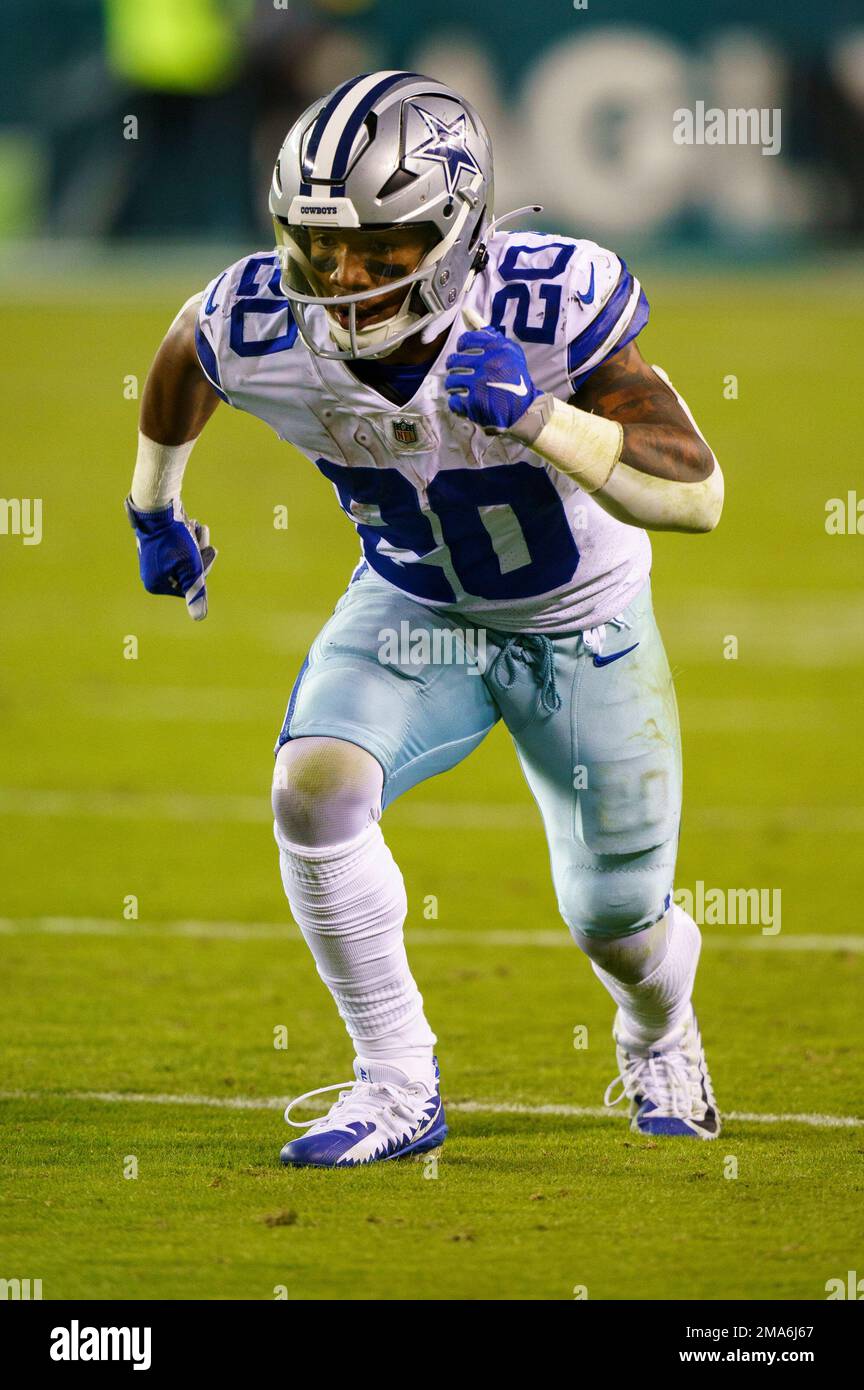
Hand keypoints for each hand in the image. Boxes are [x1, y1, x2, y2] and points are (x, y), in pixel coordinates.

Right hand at [125, 497, 216, 620]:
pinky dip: (188, 537)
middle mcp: (152, 576)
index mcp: (156, 585)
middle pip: (188, 572)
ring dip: (197, 542)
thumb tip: (200, 617)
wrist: (157, 507)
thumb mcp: (190, 567)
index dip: (204, 568)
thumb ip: (195, 590)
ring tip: (197, 526)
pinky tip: (191, 524)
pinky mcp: (156, 547)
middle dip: (200, 553)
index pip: (190, 585)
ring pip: (186, 558)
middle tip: (203, 532)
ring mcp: (153, 561)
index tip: (209, 550)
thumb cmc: (174, 538)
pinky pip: (178, 548)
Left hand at [445, 307, 540, 431]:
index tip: (468, 356)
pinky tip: (468, 403)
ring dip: (456, 387)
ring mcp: (480, 384)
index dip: (462, 349)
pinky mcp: (474, 403)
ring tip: (466, 390)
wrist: (524, 409)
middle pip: (454, 361)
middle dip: (457, 369)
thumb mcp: (508, 350)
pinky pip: (453, 400)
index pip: (465, 340)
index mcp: (496, 348)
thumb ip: (487, 333)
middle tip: (465, 375)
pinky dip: (458, 404)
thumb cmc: (514, 377)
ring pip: (451, 381)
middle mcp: (488, 363)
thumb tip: (466, 312)